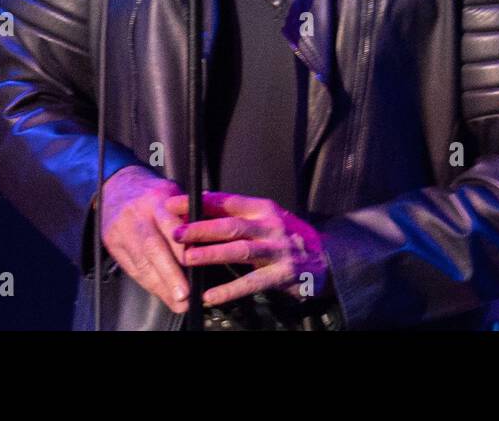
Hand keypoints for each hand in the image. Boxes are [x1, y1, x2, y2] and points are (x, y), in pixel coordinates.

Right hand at [99, 165, 189, 313]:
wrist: (116, 187)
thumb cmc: (153, 193)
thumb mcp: (175, 192)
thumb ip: (192, 212)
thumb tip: (215, 232)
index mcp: (159, 199)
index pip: (171, 225)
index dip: (183, 249)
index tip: (195, 267)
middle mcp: (139, 215)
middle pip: (153, 248)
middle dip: (170, 274)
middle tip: (185, 294)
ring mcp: (122, 230)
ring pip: (141, 262)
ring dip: (161, 285)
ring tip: (178, 301)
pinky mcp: (112, 243)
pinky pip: (132, 268)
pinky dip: (148, 283)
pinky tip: (162, 293)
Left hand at [165, 192, 330, 305]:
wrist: (326, 258)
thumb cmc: (287, 237)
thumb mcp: (266, 219)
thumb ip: (237, 216)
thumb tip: (199, 208)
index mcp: (263, 208)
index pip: (227, 202)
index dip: (199, 202)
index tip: (172, 204)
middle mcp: (270, 226)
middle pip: (231, 225)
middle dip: (201, 228)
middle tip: (175, 232)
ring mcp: (278, 250)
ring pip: (241, 250)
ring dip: (213, 254)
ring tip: (188, 259)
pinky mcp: (284, 274)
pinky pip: (253, 282)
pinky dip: (231, 290)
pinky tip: (211, 296)